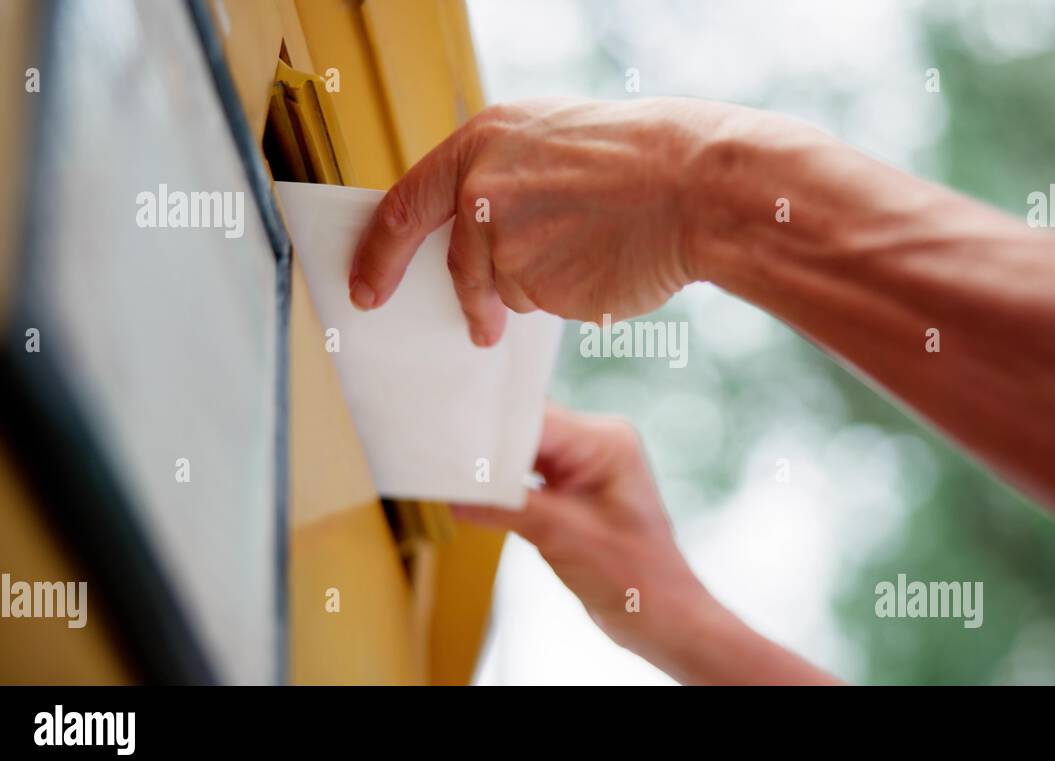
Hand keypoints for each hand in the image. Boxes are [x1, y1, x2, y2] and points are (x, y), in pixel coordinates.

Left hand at [348, 97, 742, 344]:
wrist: (688, 186)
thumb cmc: (631, 157)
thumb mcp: (545, 140)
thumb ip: (496, 177)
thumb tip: (465, 225)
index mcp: (476, 148)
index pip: (402, 210)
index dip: (378, 255)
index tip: (366, 289)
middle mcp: (480, 198)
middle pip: (460, 267)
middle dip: (472, 303)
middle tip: (479, 326)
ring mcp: (509, 247)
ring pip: (506, 290)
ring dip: (536, 288)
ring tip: (589, 249)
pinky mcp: (541, 291)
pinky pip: (542, 306)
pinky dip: (564, 297)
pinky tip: (599, 265)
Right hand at [453, 404, 712, 658]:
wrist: (663, 617)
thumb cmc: (636, 579)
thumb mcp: (564, 538)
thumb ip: (506, 508)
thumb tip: (450, 492)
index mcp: (606, 441)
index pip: (534, 419)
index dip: (487, 427)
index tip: (443, 436)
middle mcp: (595, 442)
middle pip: (523, 428)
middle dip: (481, 443)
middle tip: (435, 453)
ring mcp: (582, 464)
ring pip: (518, 450)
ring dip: (486, 465)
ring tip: (443, 472)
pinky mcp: (569, 487)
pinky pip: (523, 474)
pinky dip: (497, 485)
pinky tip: (467, 492)